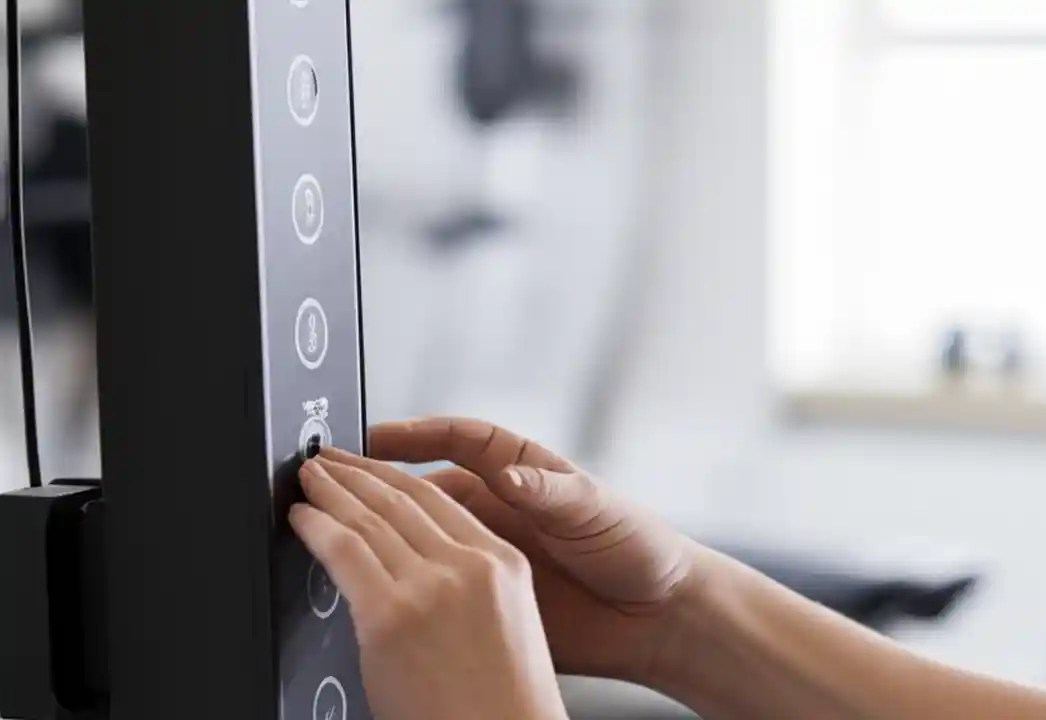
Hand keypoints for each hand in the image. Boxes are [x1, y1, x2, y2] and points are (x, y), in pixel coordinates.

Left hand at [289, 453, 567, 719]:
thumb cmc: (500, 706)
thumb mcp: (503, 626)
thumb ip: (465, 588)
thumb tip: (409, 572)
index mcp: (504, 563)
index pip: (438, 501)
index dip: (392, 476)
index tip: (367, 468)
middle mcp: (470, 565)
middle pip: (401, 500)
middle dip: (355, 474)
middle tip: (327, 460)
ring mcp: (431, 587)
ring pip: (370, 519)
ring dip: (331, 492)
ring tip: (308, 479)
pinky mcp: (392, 615)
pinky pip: (344, 552)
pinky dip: (316, 527)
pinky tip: (302, 517)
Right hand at [355, 417, 705, 684]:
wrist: (655, 617)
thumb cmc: (638, 549)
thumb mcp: (598, 512)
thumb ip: (555, 494)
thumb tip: (511, 478)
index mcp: (522, 472)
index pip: (458, 440)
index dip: (414, 434)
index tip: (372, 436)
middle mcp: (498, 505)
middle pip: (424, 484)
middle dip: (378, 477)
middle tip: (331, 476)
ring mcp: (487, 548)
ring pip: (421, 531)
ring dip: (382, 527)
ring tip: (335, 524)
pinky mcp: (486, 590)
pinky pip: (435, 580)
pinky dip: (404, 578)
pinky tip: (373, 582)